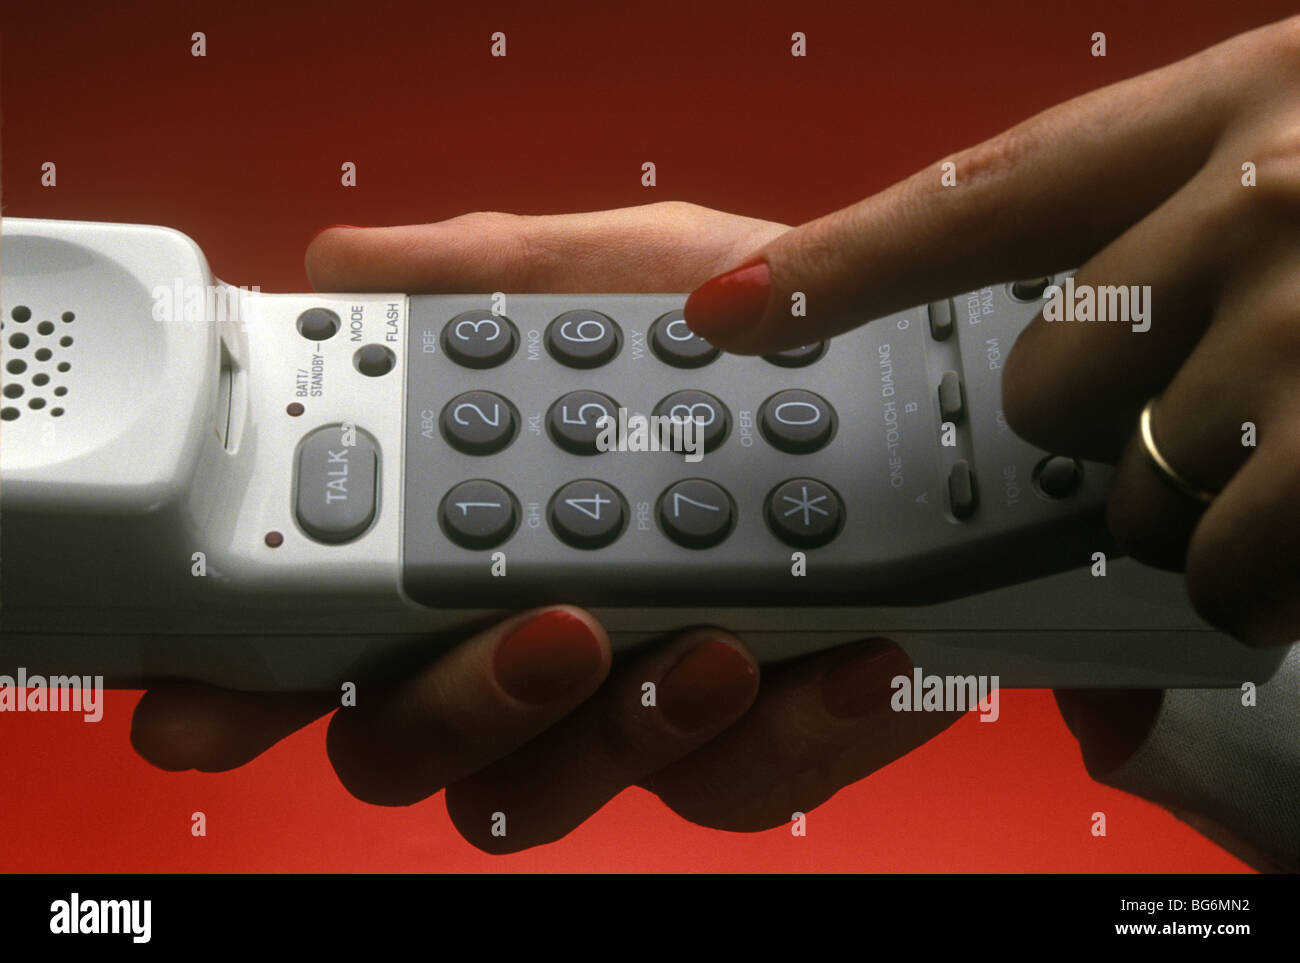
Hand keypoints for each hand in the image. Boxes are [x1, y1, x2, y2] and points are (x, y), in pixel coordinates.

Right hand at [131, 204, 961, 853]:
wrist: (916, 402)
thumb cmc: (753, 344)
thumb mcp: (624, 275)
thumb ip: (486, 275)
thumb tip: (345, 269)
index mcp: (468, 544)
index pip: (324, 636)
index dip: (243, 688)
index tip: (199, 709)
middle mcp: (522, 644)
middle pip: (411, 747)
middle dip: (458, 706)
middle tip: (545, 624)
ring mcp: (629, 710)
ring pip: (559, 796)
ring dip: (621, 734)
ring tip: (708, 646)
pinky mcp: (752, 746)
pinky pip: (736, 793)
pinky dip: (790, 735)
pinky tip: (847, 655)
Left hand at [682, 15, 1299, 647]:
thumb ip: (1181, 228)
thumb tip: (1071, 359)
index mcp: (1231, 107)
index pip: (978, 198)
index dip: (834, 261)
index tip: (722, 308)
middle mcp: (1264, 206)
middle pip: (1049, 388)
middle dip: (1095, 430)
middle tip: (1202, 406)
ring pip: (1137, 494)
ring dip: (1188, 509)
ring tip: (1290, 461)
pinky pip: (1236, 569)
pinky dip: (1256, 576)